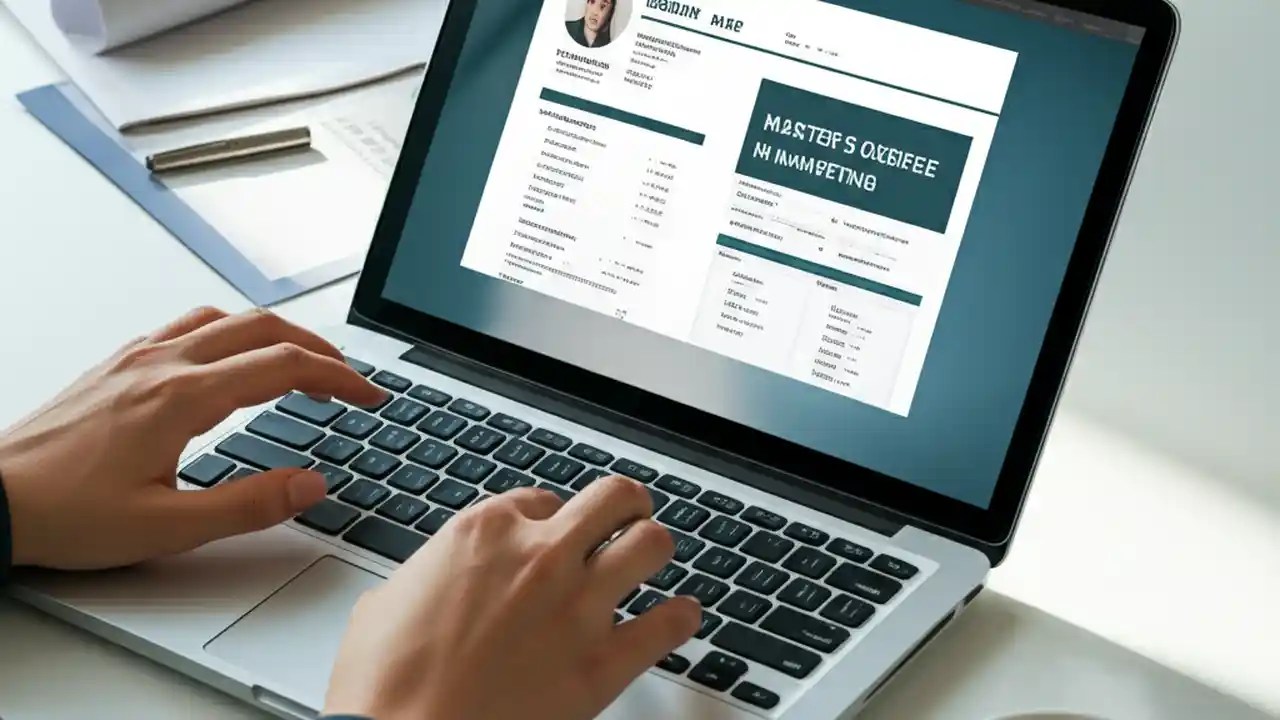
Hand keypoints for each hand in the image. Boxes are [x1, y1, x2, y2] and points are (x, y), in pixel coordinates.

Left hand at [0, 306, 385, 569]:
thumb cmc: (64, 514)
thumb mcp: (167, 527)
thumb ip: (248, 504)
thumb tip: (311, 484)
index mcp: (182, 398)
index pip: (284, 367)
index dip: (339, 378)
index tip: (368, 395)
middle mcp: (162, 365)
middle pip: (263, 329)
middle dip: (319, 349)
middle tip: (349, 378)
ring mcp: (137, 359)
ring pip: (226, 319)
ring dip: (276, 335)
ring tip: (302, 363)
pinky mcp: (118, 365)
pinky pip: (188, 325)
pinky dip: (231, 332)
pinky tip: (231, 359)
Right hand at [324, 476, 701, 719]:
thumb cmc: (382, 689)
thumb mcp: (386, 604)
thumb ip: (429, 575)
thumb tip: (435, 581)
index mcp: (483, 532)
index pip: (541, 499)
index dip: (548, 519)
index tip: (550, 536)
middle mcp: (538, 556)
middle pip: (613, 498)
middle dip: (624, 507)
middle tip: (626, 519)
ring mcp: (578, 605)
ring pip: (652, 543)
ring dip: (654, 548)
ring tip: (652, 558)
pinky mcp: (604, 662)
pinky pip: (669, 624)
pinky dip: (681, 618)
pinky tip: (681, 617)